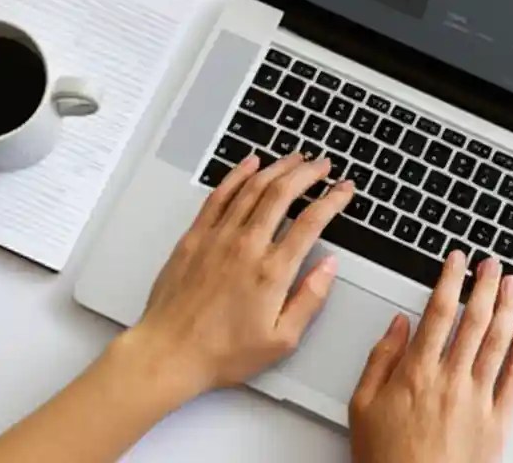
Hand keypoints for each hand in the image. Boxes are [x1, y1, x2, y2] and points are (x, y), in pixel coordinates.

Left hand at [116, 153, 352, 400]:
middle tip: (323, 165)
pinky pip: (219, 196)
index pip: (311, 222)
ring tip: (295, 158)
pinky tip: (250, 164)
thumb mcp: (281, 340)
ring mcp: (218, 237)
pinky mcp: (195, 237)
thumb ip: (310, 299)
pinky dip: (237, 175)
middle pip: (283, 193)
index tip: (344, 190)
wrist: (168, 353)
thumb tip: (330, 266)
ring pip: (253, 187)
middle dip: (308, 173)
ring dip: (278, 168)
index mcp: (272, 272)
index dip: (332, 200)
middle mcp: (246, 246)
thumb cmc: (222, 353)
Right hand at [349, 251, 512, 462]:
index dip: (450, 280)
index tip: (456, 262)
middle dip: (485, 285)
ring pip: (499, 341)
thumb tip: (398, 325)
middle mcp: (451, 380)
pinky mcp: (497, 421)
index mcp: (417, 373)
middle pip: (474, 319)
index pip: (439, 312)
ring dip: (508, 307)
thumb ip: (380, 360)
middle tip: (492, 264)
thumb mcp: (362, 406)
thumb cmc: (387, 460)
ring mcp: (478, 399)